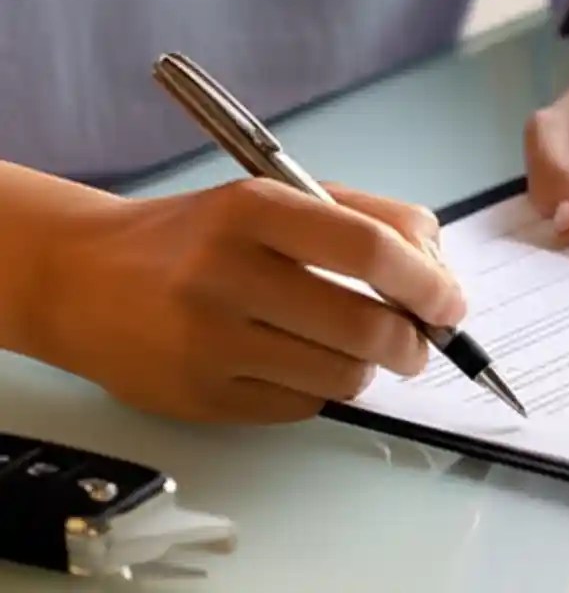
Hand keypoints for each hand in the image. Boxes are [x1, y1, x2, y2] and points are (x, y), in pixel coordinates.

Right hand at [29, 179, 462, 423]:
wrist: (82, 277)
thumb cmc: (199, 237)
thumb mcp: (272, 199)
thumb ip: (363, 220)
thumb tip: (438, 272)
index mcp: (253, 209)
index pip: (370, 249)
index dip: (428, 281)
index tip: (450, 303)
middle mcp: (226, 273)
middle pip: (365, 325)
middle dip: (413, 342)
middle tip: (418, 343)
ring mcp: (209, 340)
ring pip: (342, 376)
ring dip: (369, 369)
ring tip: (356, 350)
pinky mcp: (201, 396)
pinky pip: (302, 407)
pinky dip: (321, 390)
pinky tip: (298, 364)